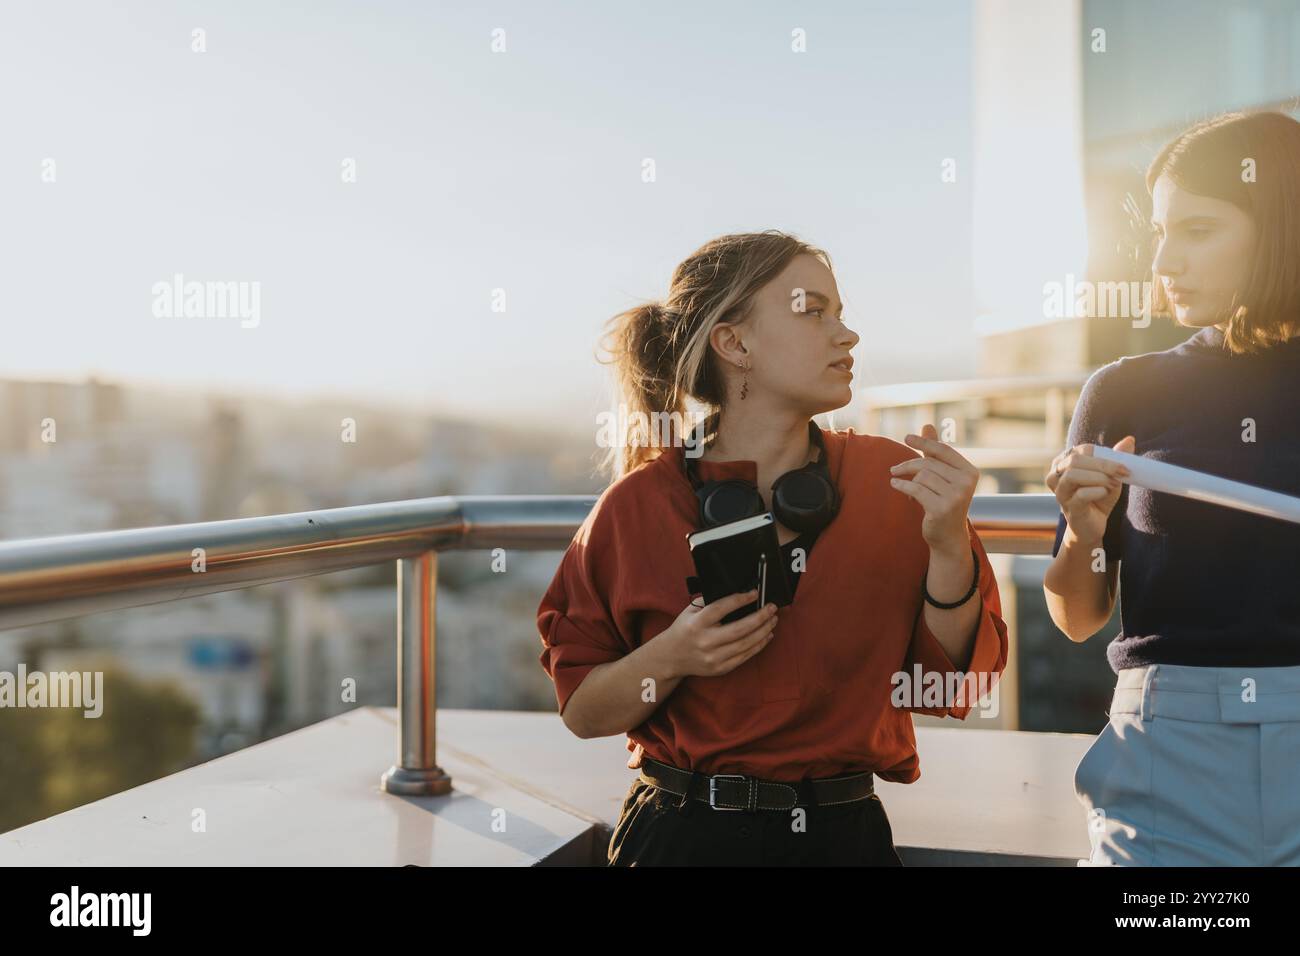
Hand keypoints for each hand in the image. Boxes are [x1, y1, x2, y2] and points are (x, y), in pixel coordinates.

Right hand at [658, 589, 777, 679]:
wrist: (671, 657)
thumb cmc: (684, 629)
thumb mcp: (690, 611)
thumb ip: (709, 601)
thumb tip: (737, 593)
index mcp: (697, 623)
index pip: (722, 608)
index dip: (741, 599)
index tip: (755, 593)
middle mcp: (705, 641)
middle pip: (740, 629)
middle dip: (760, 617)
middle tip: (772, 608)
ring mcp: (713, 657)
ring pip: (746, 644)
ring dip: (763, 631)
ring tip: (773, 620)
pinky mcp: (720, 668)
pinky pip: (745, 656)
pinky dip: (759, 645)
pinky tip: (766, 635)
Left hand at [889, 423, 979, 552]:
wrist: (948, 537)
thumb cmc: (944, 501)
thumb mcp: (942, 476)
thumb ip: (935, 452)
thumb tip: (927, 425)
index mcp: (970, 472)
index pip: (944, 450)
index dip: (924, 443)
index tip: (906, 438)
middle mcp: (966, 483)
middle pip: (929, 463)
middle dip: (908, 464)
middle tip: (894, 469)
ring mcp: (955, 497)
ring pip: (921, 476)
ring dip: (906, 478)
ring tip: (899, 483)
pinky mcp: (941, 509)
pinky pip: (915, 489)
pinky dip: (902, 486)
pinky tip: (895, 485)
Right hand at [1047, 435, 1133, 545]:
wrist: (1092, 525)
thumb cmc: (1098, 497)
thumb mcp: (1109, 475)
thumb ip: (1115, 458)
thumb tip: (1129, 440)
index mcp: (1064, 462)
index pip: (1082, 450)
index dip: (1104, 455)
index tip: (1125, 465)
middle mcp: (1056, 475)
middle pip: (1075, 460)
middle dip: (1103, 465)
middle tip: (1123, 473)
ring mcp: (1059, 492)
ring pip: (1072, 475)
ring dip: (1098, 478)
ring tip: (1114, 484)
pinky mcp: (1068, 508)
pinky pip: (1080, 495)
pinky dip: (1097, 492)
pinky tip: (1105, 493)